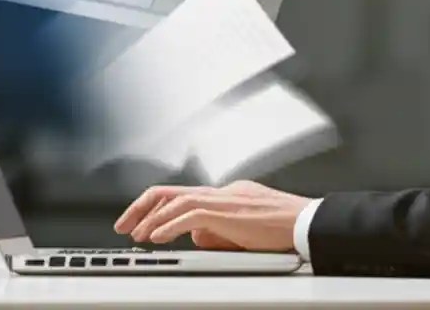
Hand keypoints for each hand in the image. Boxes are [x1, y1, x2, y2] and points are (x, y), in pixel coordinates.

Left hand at [113, 180, 312, 251]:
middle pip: (169, 191)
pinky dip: (168, 226)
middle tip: (124, 224)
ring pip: (175, 201)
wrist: (304, 223)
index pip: (181, 196)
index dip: (156, 208)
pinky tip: (156, 236)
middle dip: (141, 207)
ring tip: (135, 234)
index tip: (141, 223)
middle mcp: (220, 191)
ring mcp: (223, 198)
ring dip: (150, 218)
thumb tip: (194, 238)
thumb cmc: (282, 228)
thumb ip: (217, 231)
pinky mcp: (227, 211)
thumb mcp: (242, 231)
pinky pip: (189, 215)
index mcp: (225, 194)